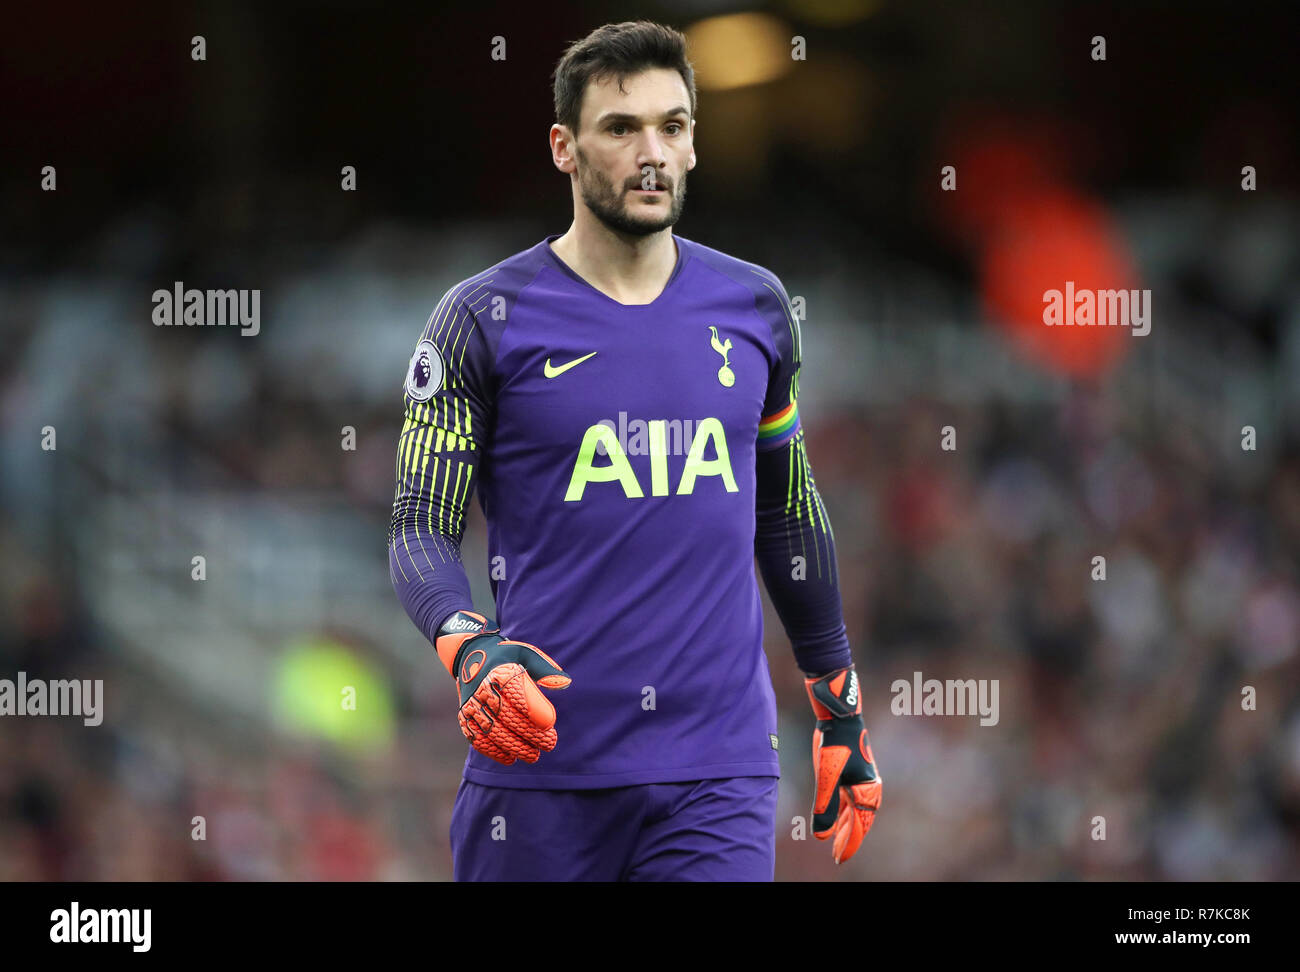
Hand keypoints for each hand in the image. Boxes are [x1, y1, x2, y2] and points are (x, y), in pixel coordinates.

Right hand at [435, 610, 571, 764]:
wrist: (471, 654)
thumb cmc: (507, 656)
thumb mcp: (527, 654)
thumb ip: (545, 669)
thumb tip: (566, 683)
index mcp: (501, 672)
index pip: (520, 695)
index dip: (535, 711)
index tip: (550, 723)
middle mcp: (483, 689)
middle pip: (508, 717)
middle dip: (530, 734)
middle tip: (549, 743)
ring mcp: (472, 704)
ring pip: (493, 732)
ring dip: (514, 747)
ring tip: (533, 755)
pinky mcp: (465, 717)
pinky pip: (477, 738)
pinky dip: (493, 751)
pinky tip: (511, 758)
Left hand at [806, 665, 881, 863]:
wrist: (840, 718)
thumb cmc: (836, 746)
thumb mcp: (827, 778)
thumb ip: (825, 807)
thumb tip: (821, 835)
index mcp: (866, 792)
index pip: (858, 827)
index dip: (847, 844)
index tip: (838, 859)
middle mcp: (869, 789)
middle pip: (859, 822)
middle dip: (847, 839)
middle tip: (836, 856)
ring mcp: (862, 781)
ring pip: (855, 811)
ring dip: (846, 826)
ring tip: (835, 842)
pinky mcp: (854, 774)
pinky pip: (851, 799)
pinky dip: (844, 811)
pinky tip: (835, 819)